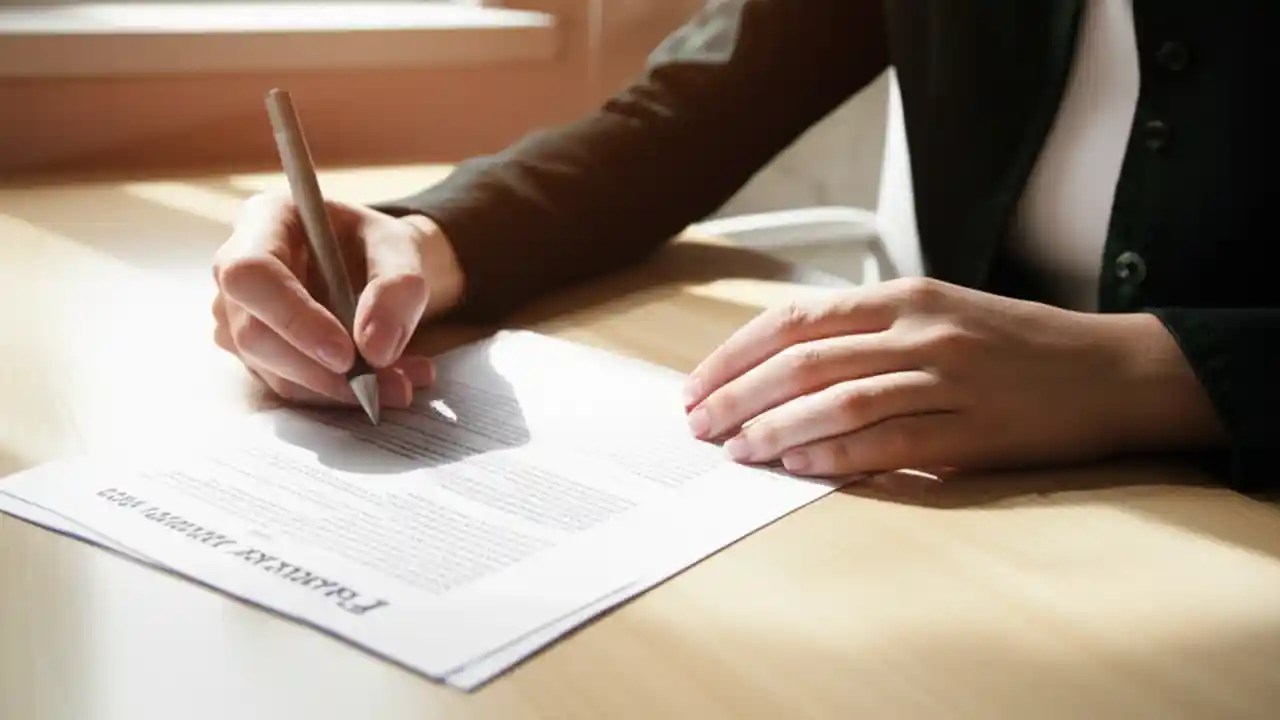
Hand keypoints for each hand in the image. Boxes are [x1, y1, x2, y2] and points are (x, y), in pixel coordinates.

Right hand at [212, 193, 463, 407]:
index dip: (293, 319)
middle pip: (254, 334)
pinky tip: (389, 385)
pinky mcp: (258, 354)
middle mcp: (235, 271)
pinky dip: (341, 394)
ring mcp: (239, 317)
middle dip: (321, 371)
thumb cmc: (378, 245)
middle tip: (390, 385)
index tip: (345, 355)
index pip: (252, 275)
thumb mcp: (402, 249)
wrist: (375, 264)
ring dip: (340, 390)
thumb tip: (375, 350)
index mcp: (264, 222)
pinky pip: (292, 386)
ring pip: (273, 371)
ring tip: (403, 385)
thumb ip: (397, 289)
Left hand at [684, 278, 1225, 476]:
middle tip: (699, 424)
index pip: (795, 320)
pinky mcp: (971, 430)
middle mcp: (919, 330)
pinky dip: (835, 456)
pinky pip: (887, 443)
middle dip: (737, 395)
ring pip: (837, 401)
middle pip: (802, 361)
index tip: (697, 384)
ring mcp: (947, 379)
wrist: (1111, 371)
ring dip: (775, 429)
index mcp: (903, 296)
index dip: (735, 354)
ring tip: (737, 451)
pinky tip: (798, 467)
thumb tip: (783, 364)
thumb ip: (868, 331)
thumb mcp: (940, 312)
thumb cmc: (1016, 345)